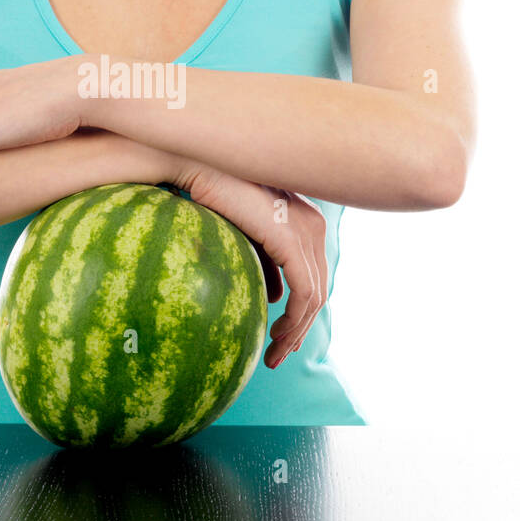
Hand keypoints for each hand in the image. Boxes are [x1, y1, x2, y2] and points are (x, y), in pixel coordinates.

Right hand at [173, 162, 327, 369]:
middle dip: (300, 327)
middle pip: (319, 289)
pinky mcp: (293, 241)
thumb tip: (272, 298)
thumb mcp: (242, 236)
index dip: (300, 311)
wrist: (200, 165)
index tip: (280, 336)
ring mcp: (308, 232)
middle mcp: (315, 226)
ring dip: (296, 331)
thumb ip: (262, 264)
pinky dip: (294, 320)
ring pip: (315, 297)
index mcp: (305, 221)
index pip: (313, 274)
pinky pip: (304, 293)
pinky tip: (276, 337)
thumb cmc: (211, 194)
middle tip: (278, 355)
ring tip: (275, 355)